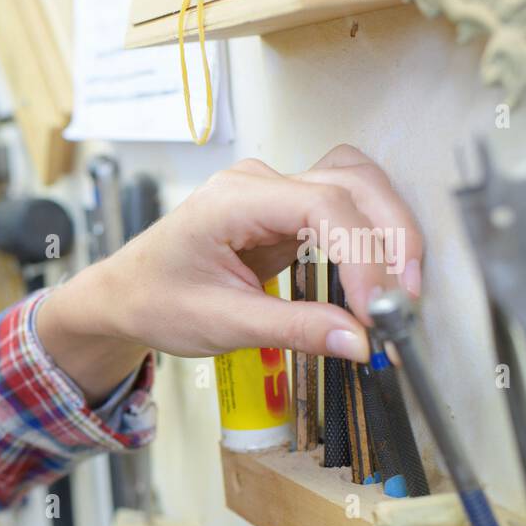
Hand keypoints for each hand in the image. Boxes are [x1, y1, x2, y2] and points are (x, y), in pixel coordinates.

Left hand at [37, 144, 423, 403]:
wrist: (123, 296)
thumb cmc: (154, 301)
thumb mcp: (222, 324)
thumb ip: (294, 329)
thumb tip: (358, 341)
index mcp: (233, 200)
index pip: (322, 206)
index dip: (363, 255)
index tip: (378, 307)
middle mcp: (257, 184)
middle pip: (352, 184)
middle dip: (389, 239)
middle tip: (402, 302)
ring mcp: (272, 193)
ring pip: (356, 186)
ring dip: (387, 232)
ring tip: (398, 289)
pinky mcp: (284, 213)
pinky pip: (342, 212)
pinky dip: (369, 239)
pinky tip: (376, 281)